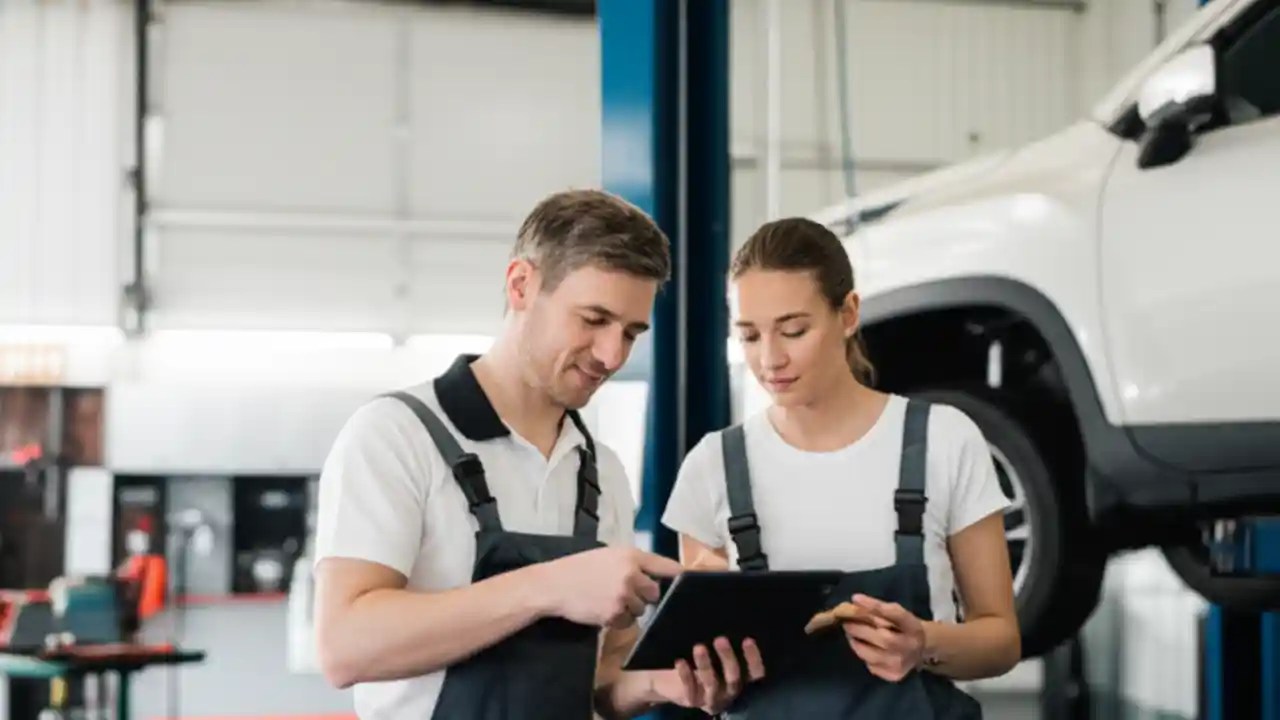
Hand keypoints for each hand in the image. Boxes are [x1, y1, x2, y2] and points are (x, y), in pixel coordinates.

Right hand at [538, 547, 682, 628]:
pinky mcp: (614, 614)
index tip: (691, 582)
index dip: (679, 575)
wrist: (554, 585)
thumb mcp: (609, 555)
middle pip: (655, 592)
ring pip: (641, 609)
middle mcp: (631, 574)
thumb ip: (634, 563)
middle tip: (625, 592)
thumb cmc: (580, 568)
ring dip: (630, 608)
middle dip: (645, 595)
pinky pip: (627, 622)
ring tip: (608, 599)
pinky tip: (602, 609)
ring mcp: (623, 595)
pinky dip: (618, 619)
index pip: (666, 566)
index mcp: (631, 555)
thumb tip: (658, 576)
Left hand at [649, 637, 764, 713]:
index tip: (748, 639)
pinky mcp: (692, 701)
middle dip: (728, 658)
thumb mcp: (714, 652)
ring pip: (711, 684)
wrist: (674, 683)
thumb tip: (724, 610)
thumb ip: (721, 639)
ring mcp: (711, 698)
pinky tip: (680, 661)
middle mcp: (729, 691)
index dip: (754, 658)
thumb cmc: (701, 662)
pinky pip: (690, 690)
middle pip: (733, 678)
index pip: (755, 673)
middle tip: (720, 639)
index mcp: (740, 678)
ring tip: (699, 647)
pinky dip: (686, 675)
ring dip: (706, 665)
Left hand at [842, 594, 926, 681]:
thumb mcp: (897, 612)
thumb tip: (854, 600)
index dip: (874, 606)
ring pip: (873, 655)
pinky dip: (863, 654)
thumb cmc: (902, 626)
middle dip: (859, 629)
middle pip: (883, 638)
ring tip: (850, 634)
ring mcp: (902, 663)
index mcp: (912, 625)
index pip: (896, 614)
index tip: (855, 598)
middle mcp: (910, 646)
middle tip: (846, 622)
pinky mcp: (894, 675)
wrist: (920, 648)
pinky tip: (862, 646)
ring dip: (857, 643)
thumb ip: (878, 608)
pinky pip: (871, 665)